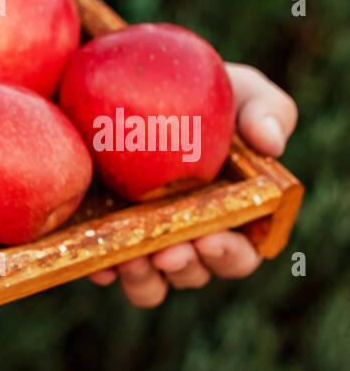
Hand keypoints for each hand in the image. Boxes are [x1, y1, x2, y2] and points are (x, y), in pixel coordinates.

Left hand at [90, 62, 297, 306]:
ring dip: (143, 279)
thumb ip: (268, 111)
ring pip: (148, 286)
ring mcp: (143, 242)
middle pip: (192, 275)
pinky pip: (101, 269)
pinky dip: (100, 269)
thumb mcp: (242, 92)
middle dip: (183, 268)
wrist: (136, 84)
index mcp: (232, 217)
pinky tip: (96, 259)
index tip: (211, 239)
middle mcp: (188, 238)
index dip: (229, 256)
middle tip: (167, 252)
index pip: (239, 256)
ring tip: (131, 257)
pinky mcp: (101, 237)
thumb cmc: (204, 95)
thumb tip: (273, 144)